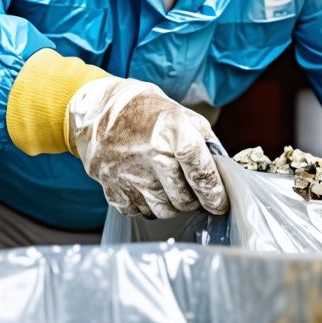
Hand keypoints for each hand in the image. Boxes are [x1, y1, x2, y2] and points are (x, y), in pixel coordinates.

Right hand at [67, 77, 227, 217]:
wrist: (98, 111)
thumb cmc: (146, 112)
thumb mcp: (182, 116)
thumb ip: (206, 144)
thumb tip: (223, 173)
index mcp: (172, 131)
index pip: (200, 171)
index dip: (213, 192)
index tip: (220, 203)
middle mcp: (151, 154)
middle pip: (184, 198)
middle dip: (194, 200)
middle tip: (192, 189)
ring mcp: (129, 175)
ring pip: (164, 211)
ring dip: (173, 204)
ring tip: (169, 187)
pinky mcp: (113, 189)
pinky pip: (141, 212)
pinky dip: (148, 205)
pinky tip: (146, 187)